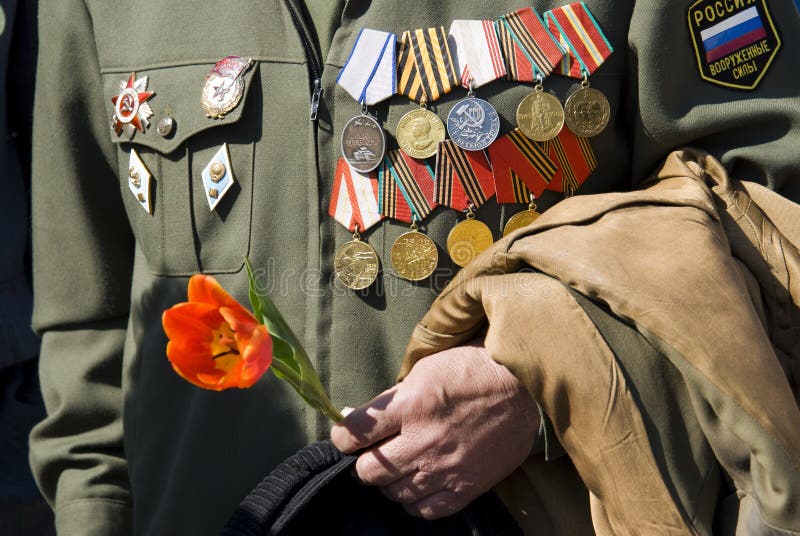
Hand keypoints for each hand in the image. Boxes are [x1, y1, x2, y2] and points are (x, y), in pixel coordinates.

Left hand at [330, 342, 538, 518]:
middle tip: (374, 452)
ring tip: (399, 465)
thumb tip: (354, 417)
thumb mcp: (425, 370)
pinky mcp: (466, 488)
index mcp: (411, 406)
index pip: (353, 434)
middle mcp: (424, 441)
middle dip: (364, 462)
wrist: (523, 390)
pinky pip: (425, 511)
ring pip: (394, 494)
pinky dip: (414, 501)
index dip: (343, 437)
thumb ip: (390, 399)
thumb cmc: (471, 371)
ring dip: (389, 482)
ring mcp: (446, 469)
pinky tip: (418, 484)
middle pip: (369, 472)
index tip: (347, 436)